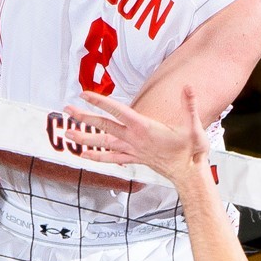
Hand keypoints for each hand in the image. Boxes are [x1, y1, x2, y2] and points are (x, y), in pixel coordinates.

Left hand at [54, 87, 217, 194]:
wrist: (189, 174)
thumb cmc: (191, 151)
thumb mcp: (193, 127)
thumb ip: (189, 105)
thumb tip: (188, 87)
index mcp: (144, 128)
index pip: (117, 111)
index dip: (100, 102)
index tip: (84, 94)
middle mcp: (134, 139)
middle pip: (104, 126)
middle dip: (84, 117)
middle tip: (67, 110)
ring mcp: (132, 150)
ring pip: (104, 143)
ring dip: (85, 138)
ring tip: (67, 135)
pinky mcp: (134, 158)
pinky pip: (112, 158)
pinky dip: (97, 157)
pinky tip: (84, 156)